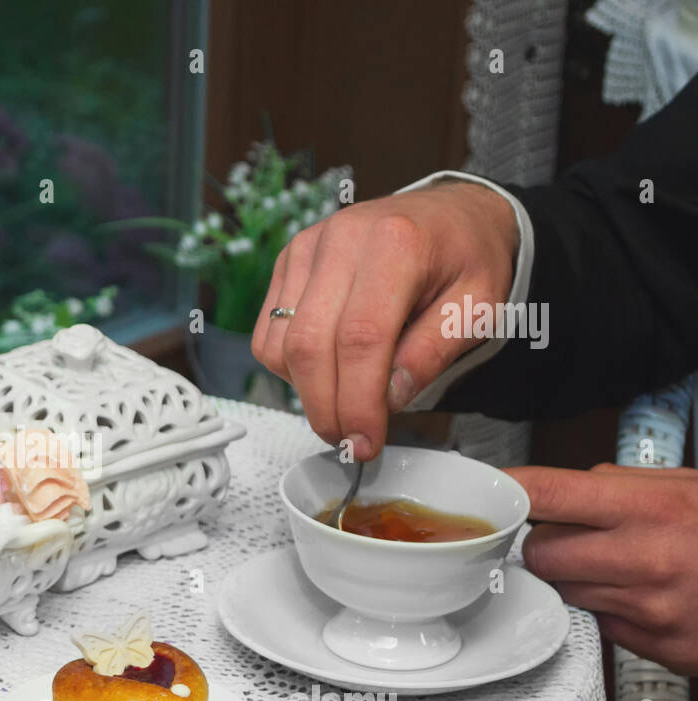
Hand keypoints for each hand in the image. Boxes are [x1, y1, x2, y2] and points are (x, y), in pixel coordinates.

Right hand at [252, 181, 517, 458]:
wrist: (453, 211)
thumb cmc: (468, 257)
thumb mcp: (479, 308)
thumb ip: (432, 353)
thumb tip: (387, 400)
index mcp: (397, 244)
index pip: (361, 339)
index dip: (357, 401)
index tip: (366, 442)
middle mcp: (342, 239)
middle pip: (310, 346)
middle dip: (326, 408)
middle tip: (349, 440)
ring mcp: (307, 248)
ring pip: (281, 345)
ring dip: (307, 391)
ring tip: (346, 399)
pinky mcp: (288, 262)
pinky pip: (268, 334)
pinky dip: (291, 368)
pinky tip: (329, 368)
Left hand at [509, 463, 697, 674]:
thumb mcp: (690, 488)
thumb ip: (622, 485)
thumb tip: (562, 489)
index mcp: (651, 507)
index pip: (547, 492)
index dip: (509, 490)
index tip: (491, 491)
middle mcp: (645, 558)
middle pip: (540, 551)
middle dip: (550, 542)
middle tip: (584, 536)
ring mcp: (649, 607)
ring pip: (565, 589)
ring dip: (580, 576)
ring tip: (629, 563)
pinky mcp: (653, 645)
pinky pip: (599, 621)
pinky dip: (611, 607)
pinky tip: (650, 593)